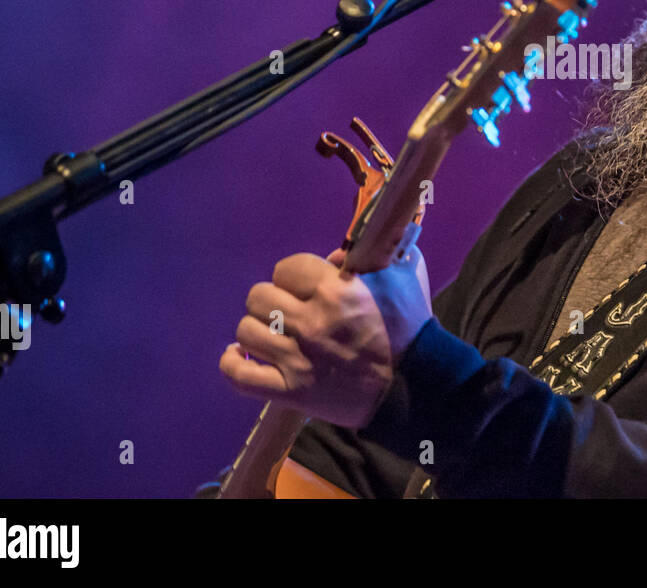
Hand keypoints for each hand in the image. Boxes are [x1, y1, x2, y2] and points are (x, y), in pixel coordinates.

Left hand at [219, 231, 432, 428]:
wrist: (414, 385)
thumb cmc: (408, 328)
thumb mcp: (400, 277)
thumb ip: (373, 255)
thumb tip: (336, 256)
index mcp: (335, 290)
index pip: (286, 268)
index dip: (292, 275)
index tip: (302, 286)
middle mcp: (310, 322)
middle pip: (258, 297)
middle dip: (271, 300)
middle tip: (286, 312)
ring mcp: (297, 359)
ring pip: (246, 332)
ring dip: (256, 331)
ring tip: (270, 335)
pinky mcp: (290, 391)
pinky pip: (240, 375)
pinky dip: (232, 364)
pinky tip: (238, 355)